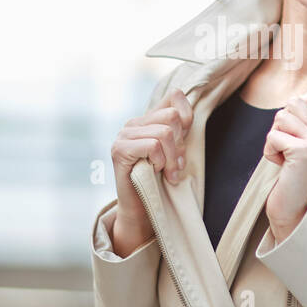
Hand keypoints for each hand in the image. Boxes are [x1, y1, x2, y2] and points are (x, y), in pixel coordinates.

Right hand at [108, 88, 194, 254]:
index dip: (187, 119)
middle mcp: (133, 123)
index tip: (183, 144)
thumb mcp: (176, 150)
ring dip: (171, 158)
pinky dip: (159, 161)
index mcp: (147, 119)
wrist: (143, 210)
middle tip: (175, 165)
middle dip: (180, 145)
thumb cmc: (161, 181)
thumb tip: (182, 105)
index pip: (175, 97)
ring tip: (168, 173)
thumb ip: (179, 128)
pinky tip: (154, 172)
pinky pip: (152, 145)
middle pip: (172, 117)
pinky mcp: (119, 150)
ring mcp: (123, 135)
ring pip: (164, 133)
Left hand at [264, 82, 306, 240]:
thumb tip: (293, 101)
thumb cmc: (293, 177)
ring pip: (281, 117)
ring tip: (283, 155)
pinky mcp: (303, 151)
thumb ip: (303, 124)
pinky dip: (269, 151)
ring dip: (274, 137)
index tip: (294, 125)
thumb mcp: (305, 147)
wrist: (296, 209)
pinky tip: (280, 164)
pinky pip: (273, 136)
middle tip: (284, 144)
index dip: (301, 102)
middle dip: (281, 122)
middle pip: (294, 102)